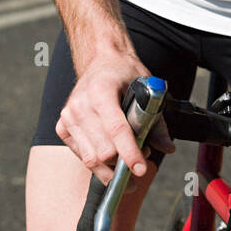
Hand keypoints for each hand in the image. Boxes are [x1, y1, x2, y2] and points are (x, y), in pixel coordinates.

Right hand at [55, 55, 173, 186]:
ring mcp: (68, 117)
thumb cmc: (124, 73)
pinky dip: (99, 163)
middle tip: (143, 152)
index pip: (116, 129)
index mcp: (101, 91)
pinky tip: (112, 152)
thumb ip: (156, 120)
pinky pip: (82, 157)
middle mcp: (80, 104)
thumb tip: (167, 146)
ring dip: (112, 166)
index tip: (140, 169)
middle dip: (125, 160)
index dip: (129, 152)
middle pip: (103, 150)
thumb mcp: (146, 88)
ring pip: (91, 159)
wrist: (103, 62)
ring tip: (128, 155)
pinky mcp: (63, 127)